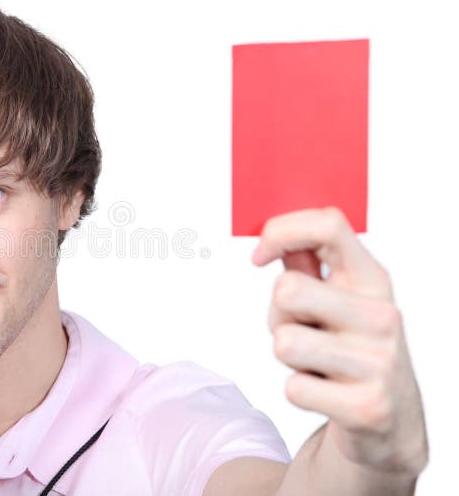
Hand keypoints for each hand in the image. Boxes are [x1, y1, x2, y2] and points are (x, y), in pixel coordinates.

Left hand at [252, 206, 428, 477]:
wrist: (389, 422)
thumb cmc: (352, 348)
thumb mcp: (339, 300)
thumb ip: (308, 263)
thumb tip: (273, 231)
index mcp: (373, 280)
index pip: (329, 224)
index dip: (281, 232)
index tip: (259, 256)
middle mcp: (382, 316)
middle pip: (288, 289)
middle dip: (276, 313)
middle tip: (298, 329)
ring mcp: (378, 363)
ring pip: (284, 342)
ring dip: (286, 354)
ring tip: (314, 362)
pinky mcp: (367, 407)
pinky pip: (293, 389)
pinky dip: (298, 392)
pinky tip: (325, 393)